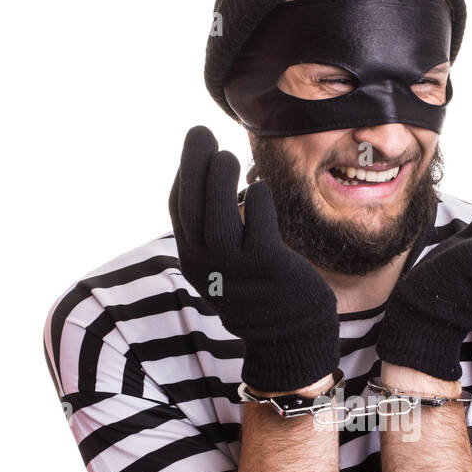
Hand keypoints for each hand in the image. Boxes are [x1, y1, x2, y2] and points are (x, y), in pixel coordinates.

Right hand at [168, 126, 340, 392]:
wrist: (291, 340)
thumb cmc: (264, 294)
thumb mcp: (228, 268)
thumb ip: (218, 235)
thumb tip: (220, 187)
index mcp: (195, 262)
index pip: (180, 212)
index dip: (183, 176)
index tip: (195, 148)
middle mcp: (208, 266)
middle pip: (191, 209)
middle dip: (192, 165)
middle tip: (199, 131)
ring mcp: (236, 269)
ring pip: (219, 219)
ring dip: (219, 181)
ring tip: (227, 155)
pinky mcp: (267, 268)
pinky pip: (259, 227)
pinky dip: (259, 202)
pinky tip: (262, 187)